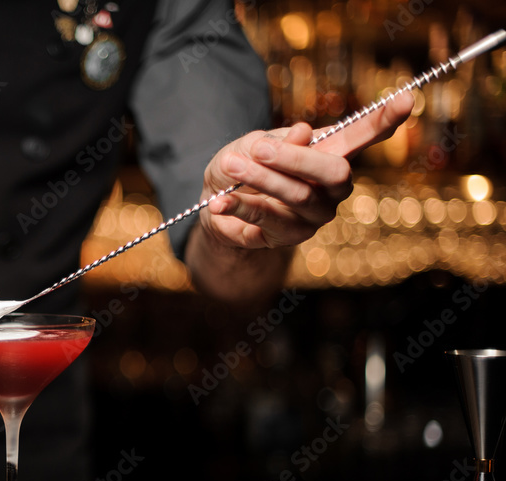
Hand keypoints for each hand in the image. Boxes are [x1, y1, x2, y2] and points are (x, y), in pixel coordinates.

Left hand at [197, 91, 413, 250]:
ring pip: (297, 196)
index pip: (363, 136)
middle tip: (258, 147)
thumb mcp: (254, 143)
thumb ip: (280, 140)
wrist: (217, 204)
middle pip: (334, 172)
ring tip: (231, 166)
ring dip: (260, 179)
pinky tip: (221, 201)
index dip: (384, 120)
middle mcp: (331, 188)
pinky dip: (240, 206)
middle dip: (294, 158)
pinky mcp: (288, 238)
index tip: (407, 98)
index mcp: (330, 154)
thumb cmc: (244, 164)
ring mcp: (314, 216)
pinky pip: (267, 220)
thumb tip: (305, 133)